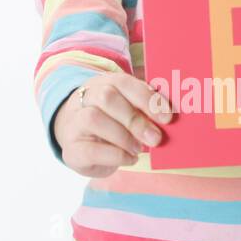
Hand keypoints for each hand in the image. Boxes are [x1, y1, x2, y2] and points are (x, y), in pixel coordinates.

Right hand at [52, 71, 173, 177]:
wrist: (79, 145)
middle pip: (106, 97)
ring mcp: (74, 123)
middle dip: (135, 118)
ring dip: (123, 136)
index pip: (122, 82)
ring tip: (139, 148)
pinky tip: (129, 158)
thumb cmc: (112, 125)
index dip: (146, 98)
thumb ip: (144, 109)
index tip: (167, 117)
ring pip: (93, 118)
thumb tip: (169, 117)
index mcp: (102, 84)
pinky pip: (90, 149)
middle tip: (156, 138)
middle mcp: (84, 99)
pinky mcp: (71, 149)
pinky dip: (116, 155)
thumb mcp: (126, 111)